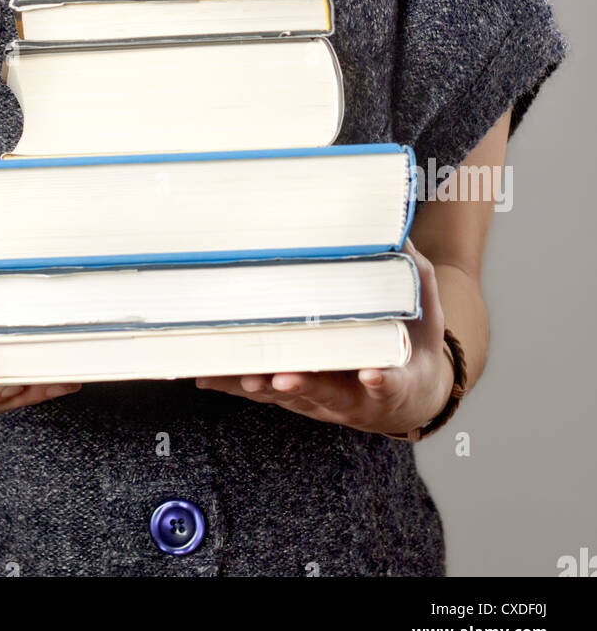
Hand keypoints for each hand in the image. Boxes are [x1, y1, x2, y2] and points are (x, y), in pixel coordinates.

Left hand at [194, 238, 453, 436]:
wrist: (407, 394)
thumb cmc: (413, 341)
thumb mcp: (424, 309)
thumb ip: (411, 273)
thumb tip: (395, 228)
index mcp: (395, 381)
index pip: (390, 383)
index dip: (381, 381)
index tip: (371, 375)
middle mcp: (355, 399)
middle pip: (329, 394)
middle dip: (305, 385)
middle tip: (283, 377)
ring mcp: (323, 402)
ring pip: (290, 395)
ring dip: (265, 386)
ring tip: (244, 375)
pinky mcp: (297, 397)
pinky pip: (265, 391)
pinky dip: (237, 384)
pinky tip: (207, 377)